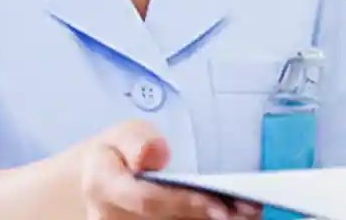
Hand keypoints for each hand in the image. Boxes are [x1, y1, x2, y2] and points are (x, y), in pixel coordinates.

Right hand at [79, 120, 260, 219]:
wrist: (96, 181)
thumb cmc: (115, 156)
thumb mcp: (121, 133)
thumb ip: (136, 141)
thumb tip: (155, 154)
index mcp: (102, 186)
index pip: (147, 201)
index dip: (185, 204)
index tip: (220, 205)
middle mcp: (110, 218)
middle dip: (210, 217)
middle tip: (248, 210)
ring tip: (247, 213)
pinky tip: (230, 216)